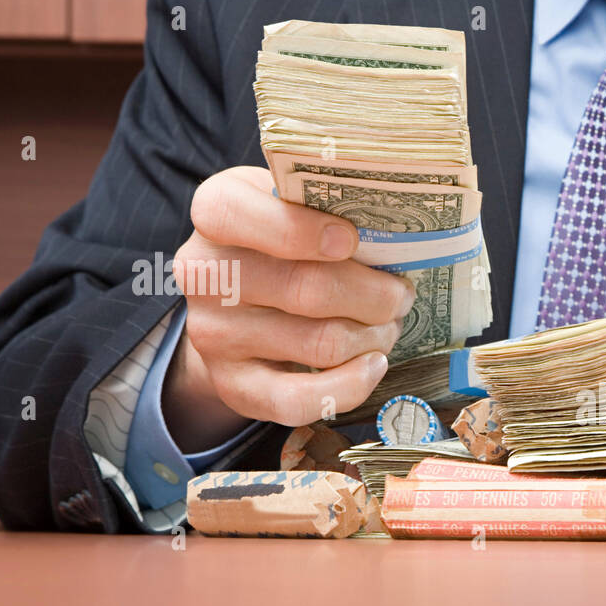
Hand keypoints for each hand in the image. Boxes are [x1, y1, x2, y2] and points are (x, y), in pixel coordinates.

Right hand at [164, 166, 410, 450]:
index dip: (303, 230)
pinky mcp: (235, 385)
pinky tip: (374, 365)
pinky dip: (351, 384)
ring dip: (373, 336)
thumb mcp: (295, 205)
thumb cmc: (285, 245)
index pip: (237, 214)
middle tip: (401, 295)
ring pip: (319, 342)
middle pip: (306, 288)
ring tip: (388, 325)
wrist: (240, 306)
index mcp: (215, 213)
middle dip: (373, 295)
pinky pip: (298, 399)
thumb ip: (326, 207)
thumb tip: (391, 232)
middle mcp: (205, 274)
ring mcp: (214, 334)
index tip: (351, 240)